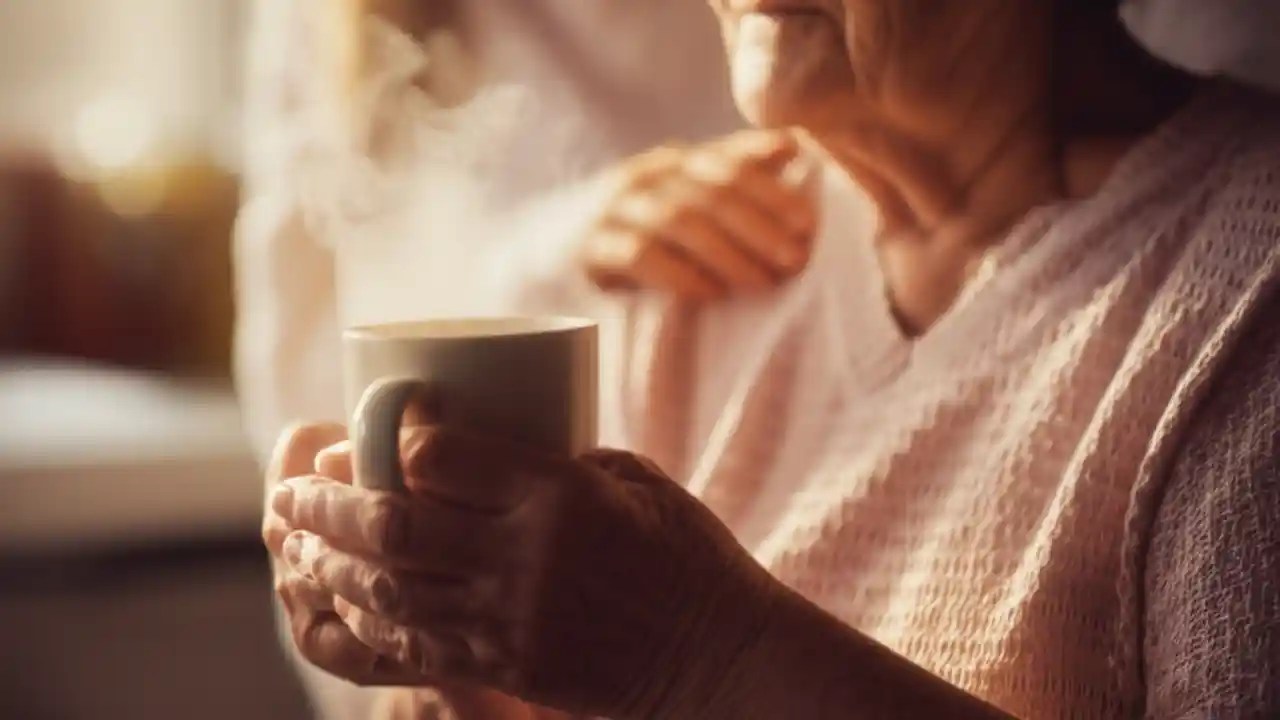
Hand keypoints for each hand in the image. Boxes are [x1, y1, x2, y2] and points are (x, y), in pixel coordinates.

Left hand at [268, 426, 780, 717]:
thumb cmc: (687, 555)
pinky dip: (368, 620)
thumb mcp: (636, 480)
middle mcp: (525, 556)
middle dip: (324, 507)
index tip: (353, 439)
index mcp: (560, 494)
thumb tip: (491, 447)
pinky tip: (344, 600)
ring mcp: (512, 619)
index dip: (380, 447)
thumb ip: (557, 461)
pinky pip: (416, 644)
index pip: (437, 459)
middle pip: (392, 526)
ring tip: (297, 545)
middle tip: (288, 494)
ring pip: (389, 590)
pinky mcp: (508, 666)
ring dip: (329, 565)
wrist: (717, 657)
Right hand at [582, 129, 818, 299]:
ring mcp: (612, 210)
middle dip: (759, 226)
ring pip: (678, 219)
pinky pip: (639, 255)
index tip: (808, 223)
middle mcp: (643, 178)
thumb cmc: (639, 235)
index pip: (728, 163)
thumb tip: (791, 145)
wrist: (550, 259)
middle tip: (794, 260)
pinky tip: (711, 293)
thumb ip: (731, 174)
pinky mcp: (589, 249)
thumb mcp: (684, 201)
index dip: (772, 190)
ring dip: (727, 252)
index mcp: (672, 164)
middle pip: (709, 191)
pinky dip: (680, 273)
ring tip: (761, 283)